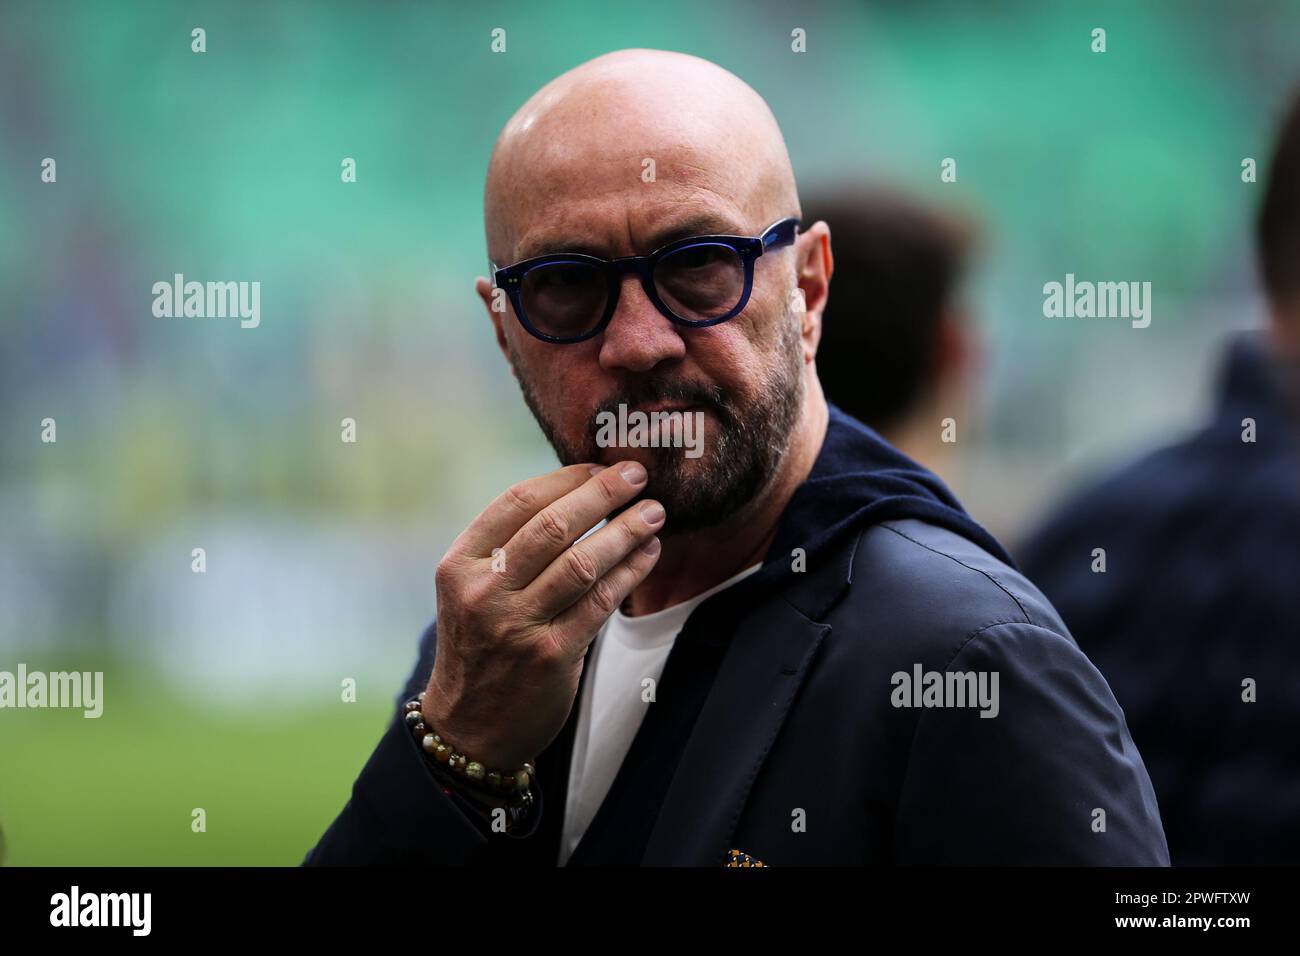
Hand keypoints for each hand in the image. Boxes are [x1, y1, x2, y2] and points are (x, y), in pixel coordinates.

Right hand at [421, 461, 664, 768]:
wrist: (469, 726)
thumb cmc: (481, 645)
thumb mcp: (472, 589)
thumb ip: (510, 546)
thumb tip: (580, 491)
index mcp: (460, 564)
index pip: (517, 502)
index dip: (566, 478)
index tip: (600, 465)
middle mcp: (484, 591)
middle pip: (554, 526)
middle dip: (603, 494)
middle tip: (638, 476)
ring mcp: (516, 625)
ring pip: (582, 563)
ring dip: (626, 532)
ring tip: (653, 514)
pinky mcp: (550, 656)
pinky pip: (600, 603)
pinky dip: (630, 573)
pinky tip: (648, 554)